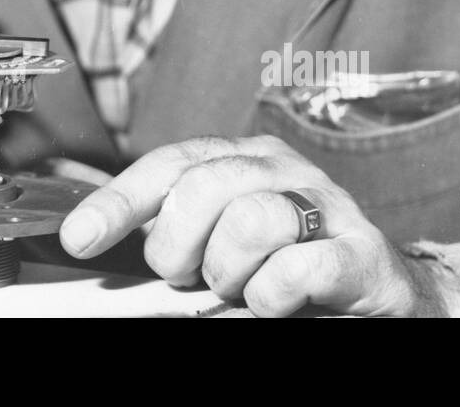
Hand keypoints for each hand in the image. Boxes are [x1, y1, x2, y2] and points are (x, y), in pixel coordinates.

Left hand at [58, 135, 456, 316]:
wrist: (379, 289)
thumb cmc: (288, 261)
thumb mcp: (222, 237)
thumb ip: (173, 228)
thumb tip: (94, 232)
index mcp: (243, 158)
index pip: (169, 164)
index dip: (119, 201)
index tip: (79, 237)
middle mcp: (283, 169)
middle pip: (206, 184)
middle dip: (180, 243)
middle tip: (189, 275)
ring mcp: (327, 206)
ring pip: (251, 219)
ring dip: (230, 272)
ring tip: (240, 289)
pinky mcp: (361, 253)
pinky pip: (298, 268)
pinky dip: (273, 295)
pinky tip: (275, 301)